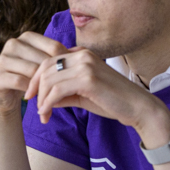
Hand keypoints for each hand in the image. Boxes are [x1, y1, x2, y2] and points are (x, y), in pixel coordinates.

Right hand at [0, 31, 66, 115]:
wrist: (5, 94)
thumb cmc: (30, 76)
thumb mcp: (44, 64)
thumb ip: (60, 56)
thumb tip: (82, 51)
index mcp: (28, 37)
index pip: (54, 47)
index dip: (66, 63)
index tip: (74, 77)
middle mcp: (13, 44)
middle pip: (43, 60)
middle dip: (56, 76)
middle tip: (68, 90)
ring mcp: (3, 58)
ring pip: (33, 71)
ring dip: (45, 86)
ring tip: (55, 96)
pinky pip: (21, 83)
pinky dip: (33, 92)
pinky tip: (39, 99)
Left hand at [25, 48, 169, 143]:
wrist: (138, 108)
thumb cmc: (112, 101)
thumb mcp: (82, 94)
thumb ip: (63, 93)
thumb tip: (41, 99)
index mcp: (82, 54)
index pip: (48, 61)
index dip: (36, 78)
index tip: (31, 96)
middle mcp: (83, 55)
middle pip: (45, 68)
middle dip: (35, 89)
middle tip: (34, 107)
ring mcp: (86, 65)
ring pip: (49, 80)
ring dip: (42, 100)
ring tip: (43, 115)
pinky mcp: (88, 79)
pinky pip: (58, 90)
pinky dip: (48, 103)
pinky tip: (47, 114)